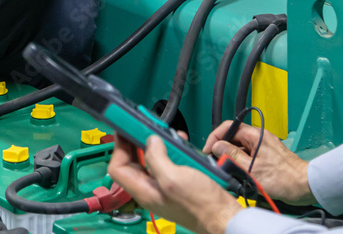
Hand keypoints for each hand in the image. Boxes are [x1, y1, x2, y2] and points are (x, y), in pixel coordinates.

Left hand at [108, 135, 242, 233]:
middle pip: (133, 162)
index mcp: (144, 191)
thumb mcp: (173, 178)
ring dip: (158, 144)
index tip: (123, 129)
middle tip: (142, 126)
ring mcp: (164, 186)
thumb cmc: (201, 205)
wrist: (224, 216)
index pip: (118, 168)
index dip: (119, 147)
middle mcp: (151, 189)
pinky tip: (182, 145)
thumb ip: (156, 158)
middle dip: (137, 142)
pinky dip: (173, 150)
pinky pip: (169, 162)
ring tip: (166, 135)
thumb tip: (150, 141)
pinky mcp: (178, 182)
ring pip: (152, 160)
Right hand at [203, 121, 313, 204]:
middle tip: (217, 162)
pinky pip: (248, 155)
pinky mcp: (266, 155)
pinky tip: (241, 173)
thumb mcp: (251, 169)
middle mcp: (259, 137)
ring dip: (232, 157)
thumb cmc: (282, 178)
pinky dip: (242, 162)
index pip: (228, 127)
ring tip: (229, 170)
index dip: (215, 137)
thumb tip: (217, 147)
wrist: (304, 185)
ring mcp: (263, 146)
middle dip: (223, 148)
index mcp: (255, 135)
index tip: (208, 150)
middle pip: (234, 137)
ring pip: (240, 147)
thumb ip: (232, 156)